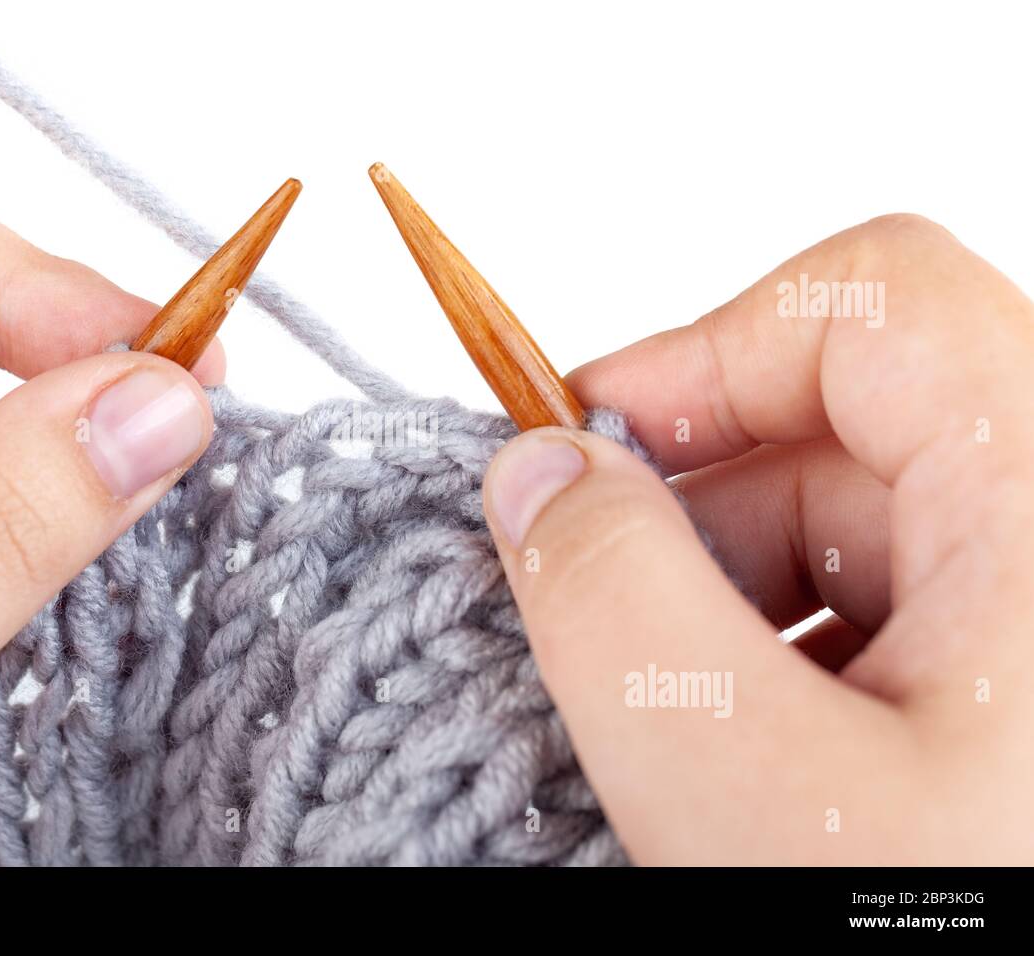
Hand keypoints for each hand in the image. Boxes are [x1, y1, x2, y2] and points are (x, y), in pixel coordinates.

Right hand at [482, 214, 1033, 863]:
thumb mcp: (746, 791)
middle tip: (585, 613)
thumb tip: (535, 475)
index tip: (578, 449)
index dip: (703, 349)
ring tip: (676, 725)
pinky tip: (754, 762)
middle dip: (693, 508)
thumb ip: (611, 602)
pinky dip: (797, 661)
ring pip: (866, 532)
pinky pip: (903, 617)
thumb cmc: (964, 941)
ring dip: (735, 602)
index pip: (870, 302)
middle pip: (852, 426)